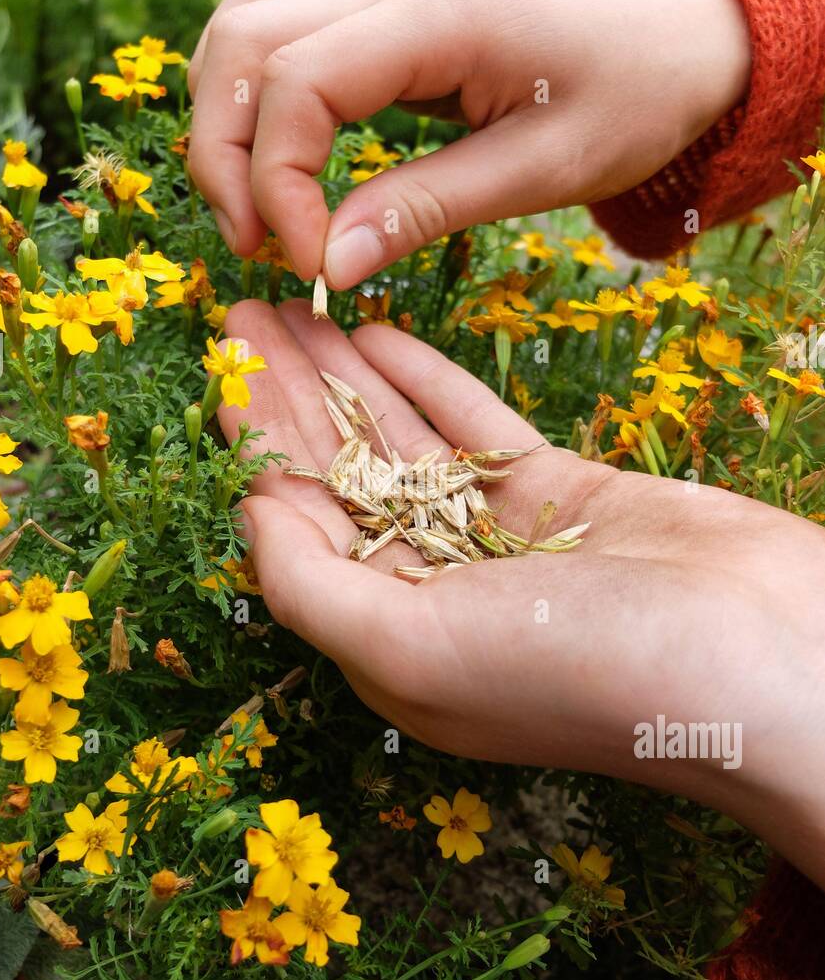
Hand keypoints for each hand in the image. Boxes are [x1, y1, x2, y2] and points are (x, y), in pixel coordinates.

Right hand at [188, 0, 749, 286]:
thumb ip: (427, 210)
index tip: (308, 262)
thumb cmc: (635, 102)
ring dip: (228, 116)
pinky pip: (284, 22)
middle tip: (256, 248)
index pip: (298, 83)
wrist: (684, 43)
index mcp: (442, 16)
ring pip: (248, 21)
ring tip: (256, 208)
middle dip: (226, 154)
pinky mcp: (387, 12)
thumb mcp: (542, 172)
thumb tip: (327, 266)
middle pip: (246, 42)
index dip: (277, 184)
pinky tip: (282, 152)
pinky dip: (259, 88)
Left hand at [218, 299, 824, 891]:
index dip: (254, 452)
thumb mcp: (419, 653)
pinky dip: (427, 380)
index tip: (217, 376)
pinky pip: (474, 426)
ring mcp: (501, 539)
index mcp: (393, 643)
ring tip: (294, 305)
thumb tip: (250, 515)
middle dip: (288, 399)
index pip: (299, 531)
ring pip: (403, 444)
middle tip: (239, 315)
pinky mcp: (559, 493)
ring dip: (345, 377)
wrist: (760, 656)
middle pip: (341, 478)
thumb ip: (317, 588)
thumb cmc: (586, 674)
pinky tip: (380, 332)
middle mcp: (438, 592)